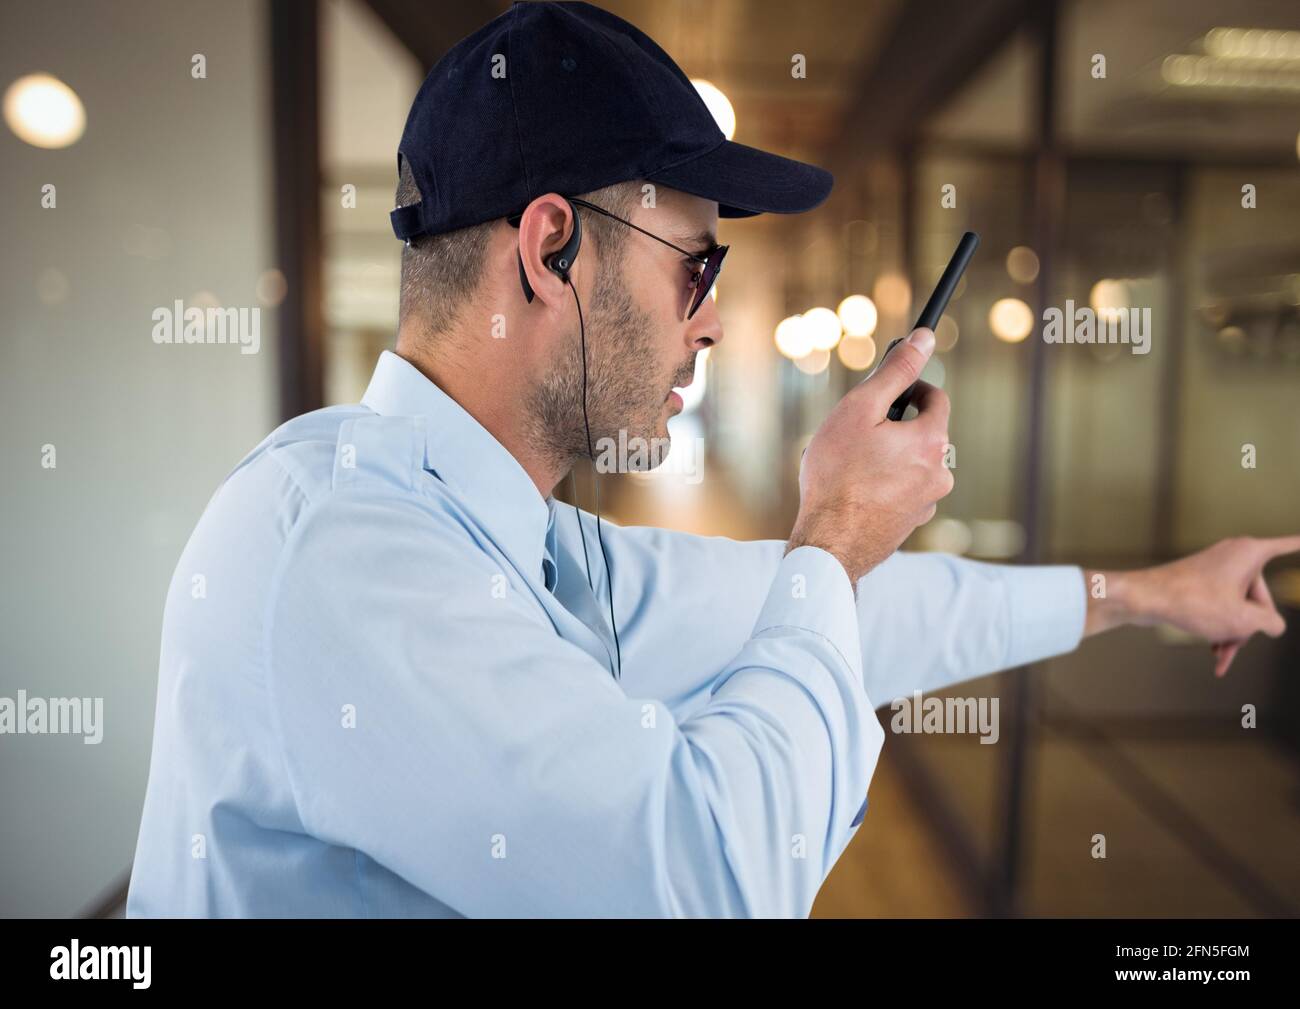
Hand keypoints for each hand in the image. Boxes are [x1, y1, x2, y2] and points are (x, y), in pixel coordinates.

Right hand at [786, 327, 952, 585]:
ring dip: (885, 459)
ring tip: (847, 468)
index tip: (890, 392)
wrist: (829, 543)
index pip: (936, 400)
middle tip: (855, 434)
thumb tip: (924, 339)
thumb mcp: (860, 409)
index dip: (912, 389)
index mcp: (932, 442)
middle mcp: (939, 474)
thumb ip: (895, 372)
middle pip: (920, 434)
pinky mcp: (909, 525)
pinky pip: (899, 492)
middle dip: (892, 428)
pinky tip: (851, 492)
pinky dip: (880, 486)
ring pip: (907, 465)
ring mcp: (926, 503)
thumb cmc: (838, 475)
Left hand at [1086, 535, 1299, 676]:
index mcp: (1250, 553)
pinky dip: (1220, 627)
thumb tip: (1273, 625)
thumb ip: (1270, 623)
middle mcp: (1234, 555)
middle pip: (1259, 597)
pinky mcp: (1201, 582)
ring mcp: (1216, 569)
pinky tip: (1215, 653)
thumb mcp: (1243, 620)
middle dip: (1249, 626)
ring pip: (1238, 607)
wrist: (1143, 599)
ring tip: (1220, 655)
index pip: (1288, 545)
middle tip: (1231, 644)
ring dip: (1233, 633)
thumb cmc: (1192, 602)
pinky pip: (1220, 607)